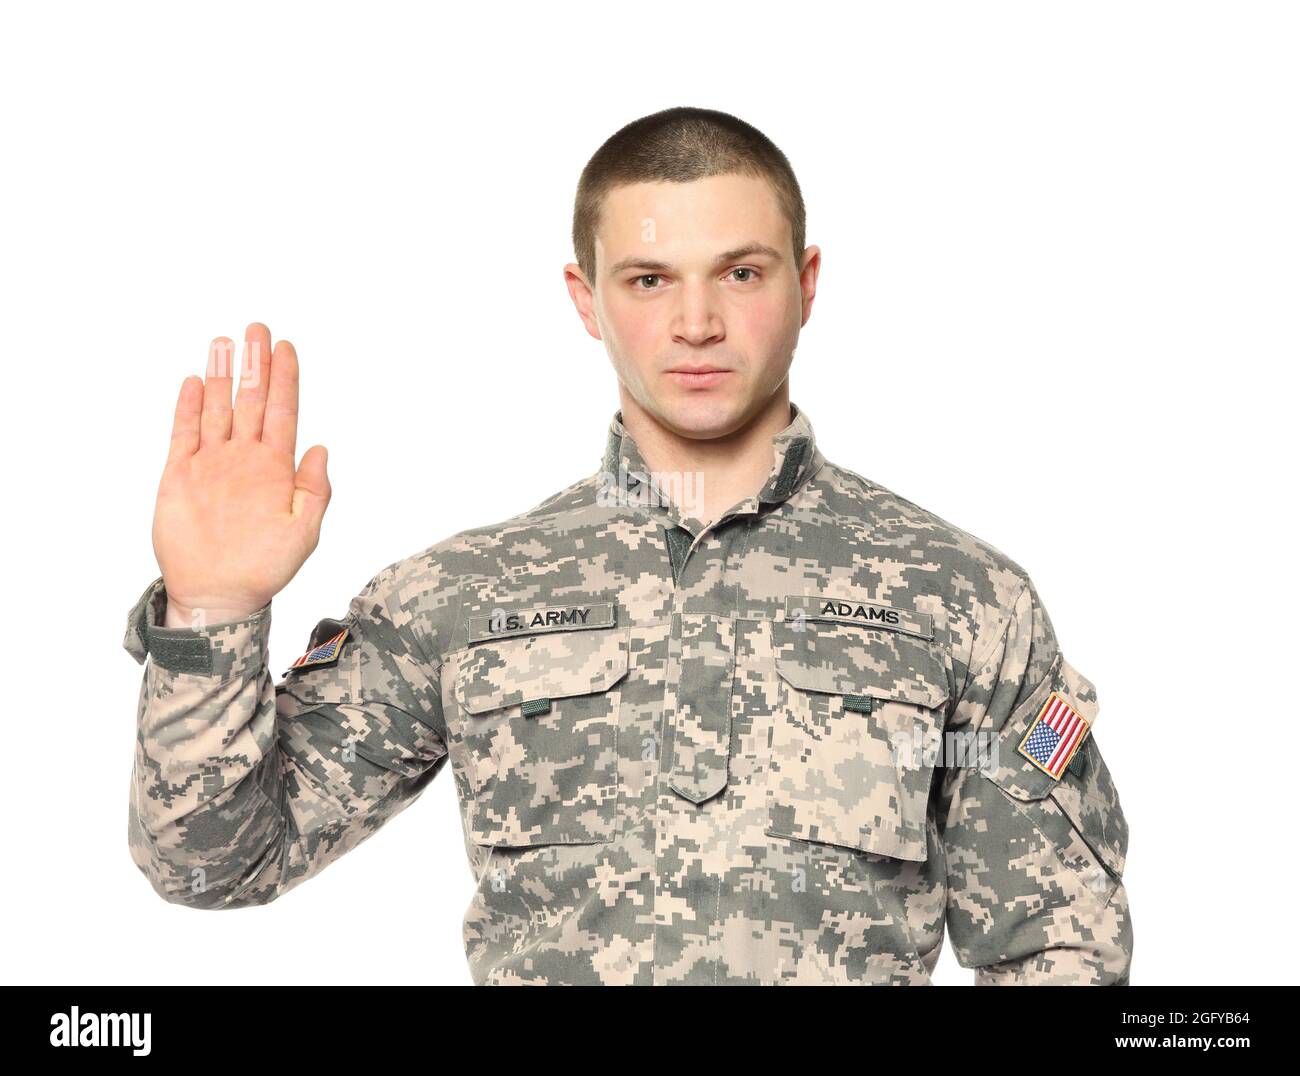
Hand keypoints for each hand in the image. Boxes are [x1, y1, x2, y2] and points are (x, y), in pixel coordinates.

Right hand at [152, 323, 330, 627]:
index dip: (286, 380)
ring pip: (217, 409)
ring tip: (224, 341)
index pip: (283, 412)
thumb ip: (314, 490)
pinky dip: (188, 408)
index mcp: (277, 468)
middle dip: (255, 364)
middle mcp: (245, 458)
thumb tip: (321, 447)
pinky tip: (193, 381)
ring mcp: (213, 463)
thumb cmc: (265, 568)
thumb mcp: (303, 532)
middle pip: (251, 400)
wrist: (219, 594)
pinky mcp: (180, 474)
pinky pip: (184, 433)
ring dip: (220, 375)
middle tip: (258, 328)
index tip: (287, 348)